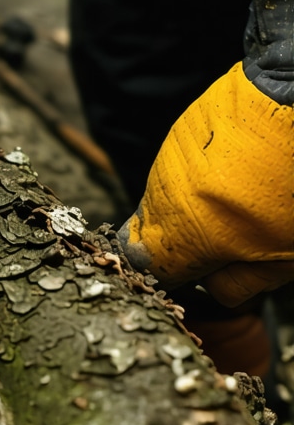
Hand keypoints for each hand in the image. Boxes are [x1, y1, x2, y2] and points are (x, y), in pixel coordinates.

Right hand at [118, 62, 293, 306]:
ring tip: (228, 196)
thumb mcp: (289, 255)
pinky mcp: (174, 140)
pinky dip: (191, 180)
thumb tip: (215, 285)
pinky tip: (227, 170)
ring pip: (160, 203)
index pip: (146, 269)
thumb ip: (242, 282)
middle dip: (173, 242)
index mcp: (186, 239)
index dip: (168, 274)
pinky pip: (172, 174)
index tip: (191, 270)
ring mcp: (165, 167)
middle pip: (145, 236)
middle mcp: (162, 203)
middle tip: (215, 235)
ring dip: (184, 209)